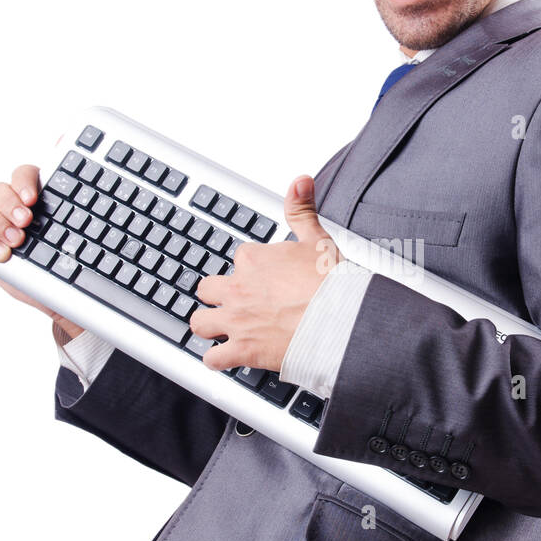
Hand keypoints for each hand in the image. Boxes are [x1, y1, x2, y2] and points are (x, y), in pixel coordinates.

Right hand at [0, 164, 84, 338]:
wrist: (71, 290)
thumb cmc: (74, 251)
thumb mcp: (82, 218)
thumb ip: (72, 182)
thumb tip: (63, 139)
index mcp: (36, 194)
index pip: (21, 174)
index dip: (23, 181)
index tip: (34, 197)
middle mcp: (14, 208)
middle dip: (9, 204)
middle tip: (27, 221)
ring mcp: (0, 228)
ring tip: (18, 239)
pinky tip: (5, 253)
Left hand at [189, 175, 339, 372]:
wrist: (340, 322)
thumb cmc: (331, 284)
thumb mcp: (317, 238)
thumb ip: (302, 209)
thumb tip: (299, 180)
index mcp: (254, 261)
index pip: (240, 258)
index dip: (252, 268)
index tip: (265, 277)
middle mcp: (238, 290)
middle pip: (207, 288)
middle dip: (217, 294)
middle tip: (235, 301)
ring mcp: (237, 321)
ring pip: (200, 322)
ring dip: (208, 325)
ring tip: (220, 328)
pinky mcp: (243, 350)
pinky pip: (214, 359)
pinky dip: (217, 360)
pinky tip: (224, 358)